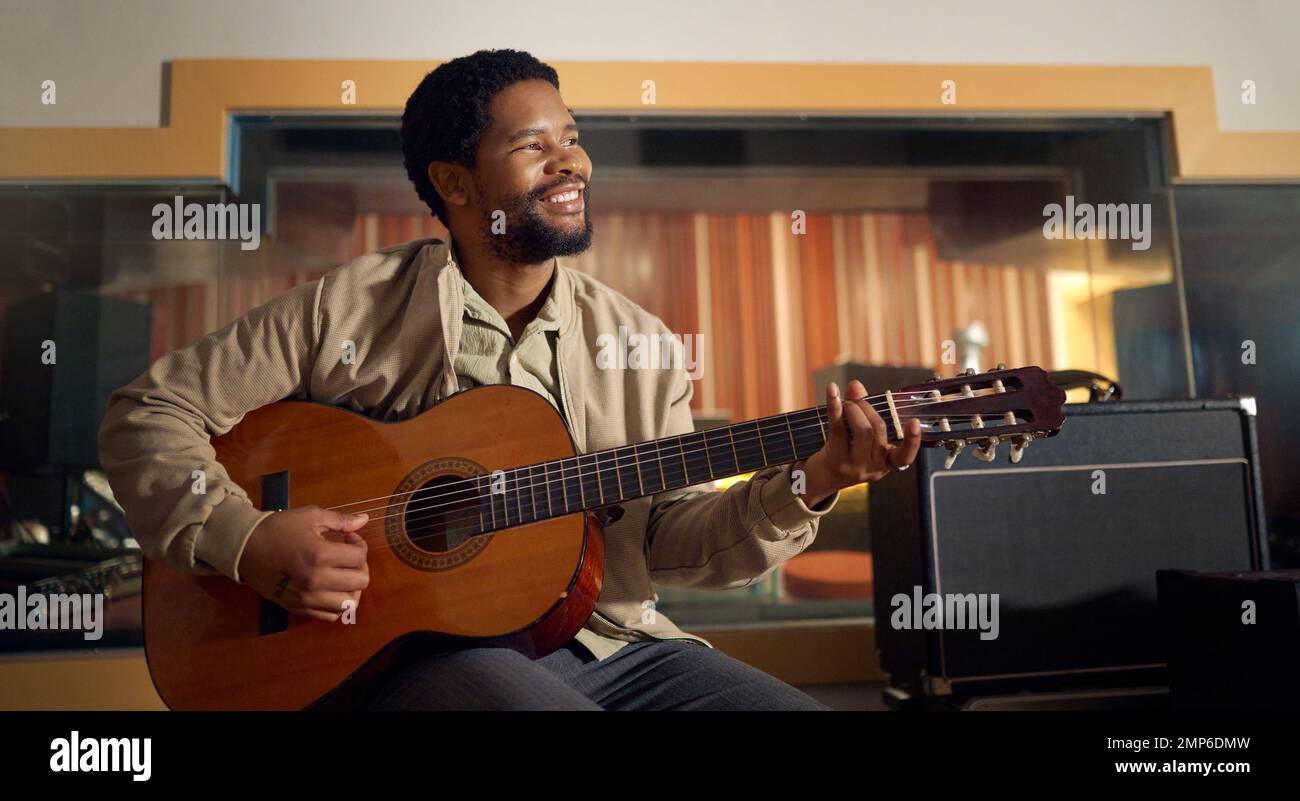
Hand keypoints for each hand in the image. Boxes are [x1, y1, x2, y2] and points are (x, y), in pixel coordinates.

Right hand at [237, 505, 370, 621]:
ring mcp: (307, 598)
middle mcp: (316, 580)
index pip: (359, 557)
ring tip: (343, 576)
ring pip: (349, 604)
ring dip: (352, 589)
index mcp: (320, 555)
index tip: (348, 538)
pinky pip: (330, 616)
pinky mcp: (298, 608)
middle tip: (348, 557)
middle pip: (360, 582)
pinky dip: (337, 605)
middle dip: (360, 566)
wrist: (244, 548)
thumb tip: (364, 520)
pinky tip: (332, 590)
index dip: (360, 545)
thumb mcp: (310, 517)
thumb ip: (340, 520)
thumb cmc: (277, 529)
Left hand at [797, 380, 922, 504]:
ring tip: (846, 403)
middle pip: (878, 431)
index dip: (912, 441)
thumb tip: (855, 385)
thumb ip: (864, 410)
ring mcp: (855, 466)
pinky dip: (834, 406)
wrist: (825, 477)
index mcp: (888, 462)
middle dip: (867, 408)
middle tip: (856, 400)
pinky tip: (832, 391)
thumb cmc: (849, 451)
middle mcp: (874, 467)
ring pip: (862, 431)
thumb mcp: (864, 438)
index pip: (905, 457)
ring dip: (854, 408)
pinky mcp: (836, 459)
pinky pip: (838, 428)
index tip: (915, 422)